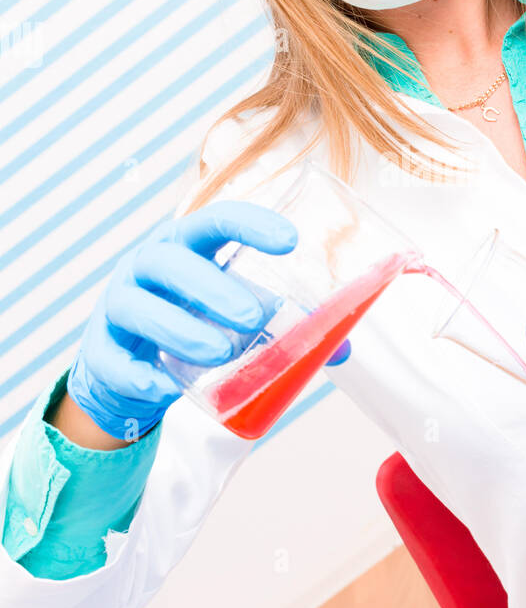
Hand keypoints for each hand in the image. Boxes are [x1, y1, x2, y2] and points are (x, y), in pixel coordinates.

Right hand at [67, 201, 347, 439]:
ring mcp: (117, 307)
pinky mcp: (101, 353)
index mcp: (185, 248)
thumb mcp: (231, 316)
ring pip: (138, 308)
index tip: (290, 240)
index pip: (212, 221)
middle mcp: (145, 268)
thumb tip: (342, 347)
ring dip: (181, 329)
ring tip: (221, 353)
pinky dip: (137, 374)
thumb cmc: (191, 324)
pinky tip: (163, 387)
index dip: (249, 225)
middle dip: (211, 287)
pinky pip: (112, 361)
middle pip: (169, 263)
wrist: (128, 371)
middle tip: (254, 317)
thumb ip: (282, 326)